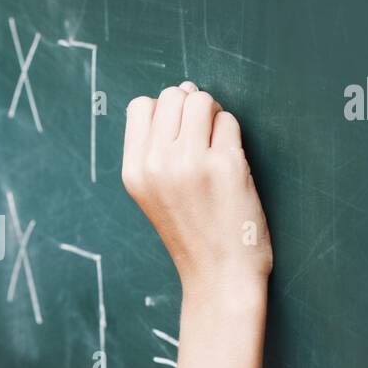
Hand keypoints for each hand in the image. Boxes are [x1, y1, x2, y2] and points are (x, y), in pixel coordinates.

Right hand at [122, 81, 272, 301]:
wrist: (219, 276)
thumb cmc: (192, 232)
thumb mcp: (153, 193)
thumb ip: (155, 147)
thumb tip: (183, 91)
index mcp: (134, 171)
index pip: (140, 106)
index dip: (164, 112)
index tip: (178, 135)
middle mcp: (157, 164)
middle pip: (172, 96)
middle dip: (191, 108)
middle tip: (202, 141)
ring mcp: (192, 163)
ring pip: (202, 101)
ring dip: (214, 117)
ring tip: (217, 148)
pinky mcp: (226, 165)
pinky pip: (229, 121)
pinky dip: (233, 136)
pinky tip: (232, 165)